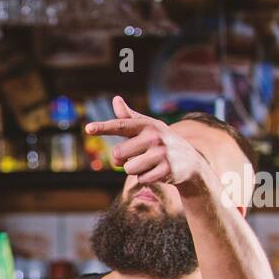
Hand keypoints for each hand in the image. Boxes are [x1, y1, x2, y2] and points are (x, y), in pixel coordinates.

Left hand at [84, 95, 208, 189]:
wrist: (190, 161)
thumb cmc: (161, 142)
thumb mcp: (148, 127)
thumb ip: (129, 117)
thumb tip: (115, 100)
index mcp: (146, 125)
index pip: (120, 125)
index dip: (103, 128)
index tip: (88, 128)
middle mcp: (154, 137)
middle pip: (118, 153)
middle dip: (123, 159)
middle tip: (138, 155)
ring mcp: (161, 153)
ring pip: (128, 168)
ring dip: (135, 170)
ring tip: (149, 163)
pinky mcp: (166, 169)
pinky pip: (141, 179)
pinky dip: (145, 178)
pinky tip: (157, 171)